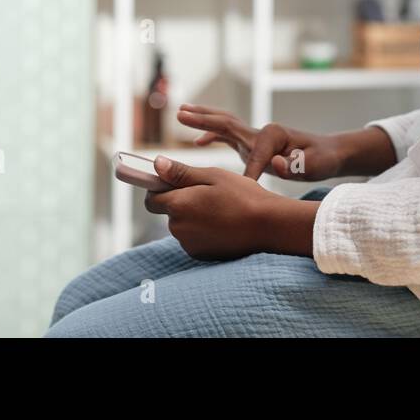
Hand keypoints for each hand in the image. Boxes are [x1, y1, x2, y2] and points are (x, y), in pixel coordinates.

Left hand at [144, 156, 316, 259]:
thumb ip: (180, 172)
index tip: (175, 182)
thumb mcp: (212, 176)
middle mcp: (179, 228)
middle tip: (207, 192)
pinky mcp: (201, 254)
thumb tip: (156, 165)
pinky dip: (202, 230)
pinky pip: (194, 237)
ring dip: (192, 216)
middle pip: (168, 212)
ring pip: (182, 225)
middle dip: (180, 201)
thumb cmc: (243, 196)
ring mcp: (190, 244)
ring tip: (219, 207)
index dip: (160, 188)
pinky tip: (223, 222)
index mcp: (179, 205)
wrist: (268, 227)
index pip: (151, 199)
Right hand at [175, 105, 346, 181]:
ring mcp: (256, 136)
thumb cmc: (322, 159)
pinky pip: (228, 136)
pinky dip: (212, 135)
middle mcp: (261, 131)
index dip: (248, 171)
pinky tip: (197, 141)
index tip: (243, 188)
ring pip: (225, 124)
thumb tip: (279, 164)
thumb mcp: (315, 165)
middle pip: (228, 122)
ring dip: (203, 118)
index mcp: (273, 135)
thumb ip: (296, 165)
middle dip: (204, 119)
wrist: (328, 152)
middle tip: (181, 113)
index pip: (255, 153)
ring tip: (181, 112)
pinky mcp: (253, 143)